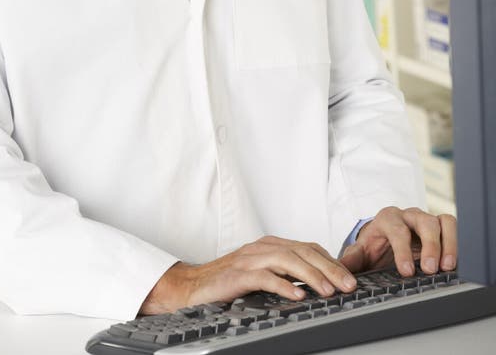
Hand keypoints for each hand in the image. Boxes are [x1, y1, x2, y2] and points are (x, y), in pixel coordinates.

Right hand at [140, 236, 357, 314]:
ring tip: (330, 291)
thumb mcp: (261, 273)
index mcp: (271, 245)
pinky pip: (265, 277)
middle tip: (349, 285)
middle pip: (303, 251)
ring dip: (312, 275)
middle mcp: (263, 247)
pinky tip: (298, 295)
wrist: (192, 286)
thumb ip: (284, 272)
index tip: (349, 277)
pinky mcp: (239, 274)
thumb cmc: (228, 282)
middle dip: (330, 268)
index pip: (308, 247)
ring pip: (288, 260)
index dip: (331, 261)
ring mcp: (251, 259)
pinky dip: (284, 285)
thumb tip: (316, 284)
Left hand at [340, 206, 456, 276]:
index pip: (397, 230)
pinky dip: (457, 243)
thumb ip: (353, 258)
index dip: (402, 250)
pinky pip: (453, 228)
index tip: (406, 271)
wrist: (386, 238)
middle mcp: (409, 216)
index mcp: (388, 218)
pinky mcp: (442, 228)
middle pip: (423, 222)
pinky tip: (458, 263)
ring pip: (443, 221)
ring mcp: (427, 220)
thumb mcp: (362, 250)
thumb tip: (343, 268)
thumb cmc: (376, 244)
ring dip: (448, 243)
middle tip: (429, 269)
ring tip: (447, 267)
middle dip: (428, 245)